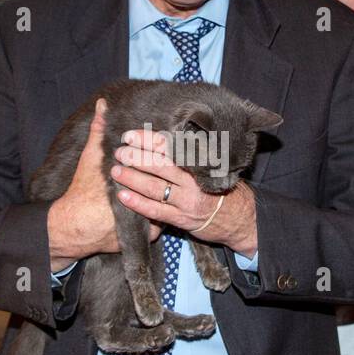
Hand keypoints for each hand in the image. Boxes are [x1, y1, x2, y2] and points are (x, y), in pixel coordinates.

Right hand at [47, 99, 159, 270]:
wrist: (74, 225)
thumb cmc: (83, 189)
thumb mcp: (91, 157)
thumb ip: (99, 130)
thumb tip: (102, 104)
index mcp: (137, 175)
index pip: (162, 164)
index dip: (167, 157)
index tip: (170, 152)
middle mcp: (147, 196)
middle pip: (167, 184)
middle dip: (174, 178)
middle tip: (179, 170)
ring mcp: (149, 217)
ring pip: (169, 205)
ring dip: (171, 198)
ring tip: (174, 189)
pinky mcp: (146, 236)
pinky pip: (160, 227)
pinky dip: (160, 221)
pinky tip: (163, 213)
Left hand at [111, 126, 257, 257]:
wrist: (238, 218)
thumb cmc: (218, 188)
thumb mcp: (210, 167)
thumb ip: (188, 156)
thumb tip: (158, 140)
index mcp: (198, 163)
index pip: (170, 147)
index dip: (148, 140)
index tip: (130, 135)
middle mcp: (193, 180)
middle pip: (160, 165)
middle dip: (136, 157)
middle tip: (119, 151)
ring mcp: (187, 201)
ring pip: (154, 187)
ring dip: (132, 178)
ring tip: (115, 171)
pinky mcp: (182, 219)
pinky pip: (156, 211)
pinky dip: (138, 203)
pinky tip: (123, 196)